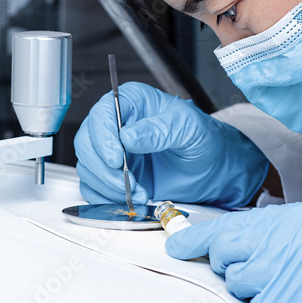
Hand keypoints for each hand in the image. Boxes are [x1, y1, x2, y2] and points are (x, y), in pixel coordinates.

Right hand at [74, 82, 268, 206]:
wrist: (214, 170)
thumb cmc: (204, 140)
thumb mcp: (188, 128)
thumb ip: (159, 130)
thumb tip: (128, 136)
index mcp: (132, 102)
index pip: (101, 114)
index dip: (103, 137)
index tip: (116, 158)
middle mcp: (117, 125)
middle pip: (87, 143)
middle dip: (104, 168)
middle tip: (127, 183)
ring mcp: (113, 152)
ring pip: (88, 167)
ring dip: (108, 186)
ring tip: (138, 192)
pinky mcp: (115, 176)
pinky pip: (94, 187)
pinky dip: (107, 198)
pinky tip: (131, 199)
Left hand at [165, 202, 301, 302]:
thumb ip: (269, 231)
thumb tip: (226, 240)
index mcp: (286, 219)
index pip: (226, 226)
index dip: (195, 239)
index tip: (177, 246)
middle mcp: (280, 241)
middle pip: (224, 256)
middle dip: (233, 267)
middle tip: (262, 272)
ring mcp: (280, 273)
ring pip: (236, 286)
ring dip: (254, 292)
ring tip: (288, 288)